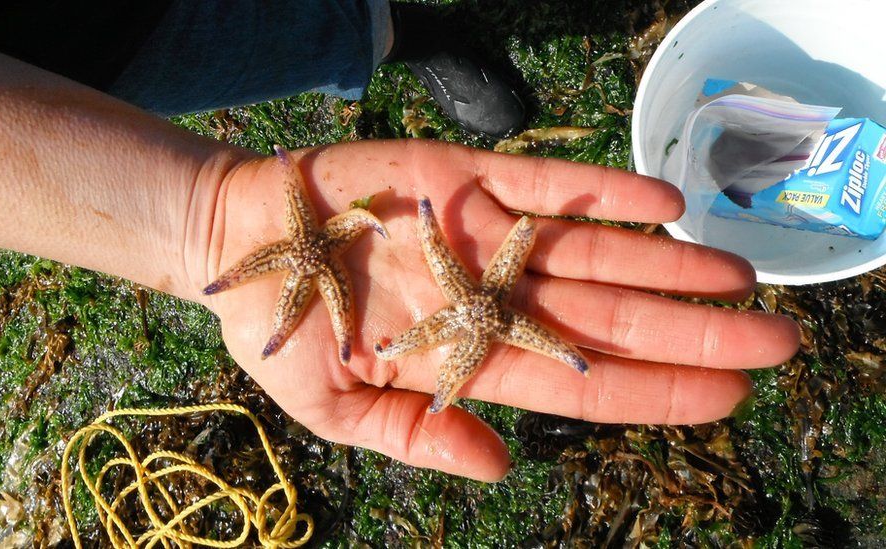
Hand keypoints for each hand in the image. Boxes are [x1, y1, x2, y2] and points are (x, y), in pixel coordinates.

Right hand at [194, 140, 799, 481]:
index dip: (655, 391)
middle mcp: (495, 294)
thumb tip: (500, 470)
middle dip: (693, 330)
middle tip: (776, 341)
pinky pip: (550, 184)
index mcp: (469, 354)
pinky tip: (666, 208)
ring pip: (597, 253)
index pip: (582, 379)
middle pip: (611, 317)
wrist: (238, 240)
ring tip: (741, 276)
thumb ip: (419, 436)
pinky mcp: (469, 178)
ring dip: (670, 265)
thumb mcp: (336, 408)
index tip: (729, 396)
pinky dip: (605, 192)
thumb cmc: (280, 329)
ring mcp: (488, 236)